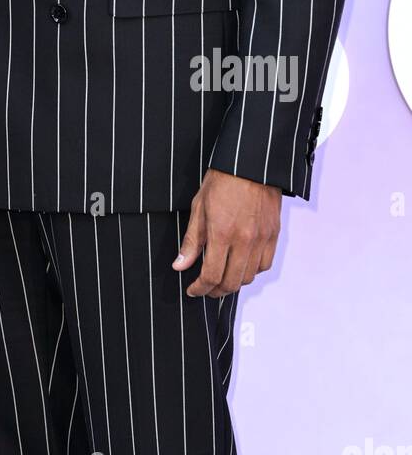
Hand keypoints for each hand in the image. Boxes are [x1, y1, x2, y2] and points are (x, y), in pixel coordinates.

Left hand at [174, 168, 280, 297]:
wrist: (251, 163)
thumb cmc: (223, 179)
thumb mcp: (199, 207)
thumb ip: (192, 240)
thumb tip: (180, 265)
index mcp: (222, 232)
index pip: (211, 275)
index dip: (200, 288)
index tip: (193, 289)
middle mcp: (245, 240)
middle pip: (231, 282)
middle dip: (215, 291)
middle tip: (206, 288)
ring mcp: (262, 238)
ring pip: (249, 276)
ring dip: (233, 282)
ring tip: (222, 277)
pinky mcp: (274, 234)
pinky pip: (265, 264)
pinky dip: (252, 271)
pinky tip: (241, 265)